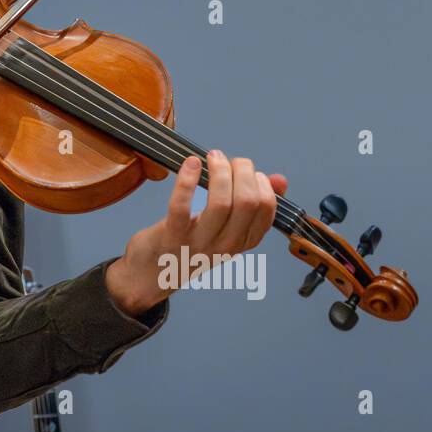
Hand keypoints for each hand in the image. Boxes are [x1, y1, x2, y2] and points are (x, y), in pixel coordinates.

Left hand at [105, 150, 288, 315]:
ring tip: (213, 157)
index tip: (248, 171)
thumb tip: (279, 180)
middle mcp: (226, 246)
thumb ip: (252, 204)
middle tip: (228, 159)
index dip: (261, 183)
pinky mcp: (172, 239)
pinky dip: (186, 181)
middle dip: (242, 171)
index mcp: (243, 241)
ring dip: (219, 172)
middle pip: (247, 203)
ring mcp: (199, 245)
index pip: (266, 210)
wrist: (152, 274)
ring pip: (220, 204)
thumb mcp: (226, 227)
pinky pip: (181, 207)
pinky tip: (189, 163)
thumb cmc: (191, 244)